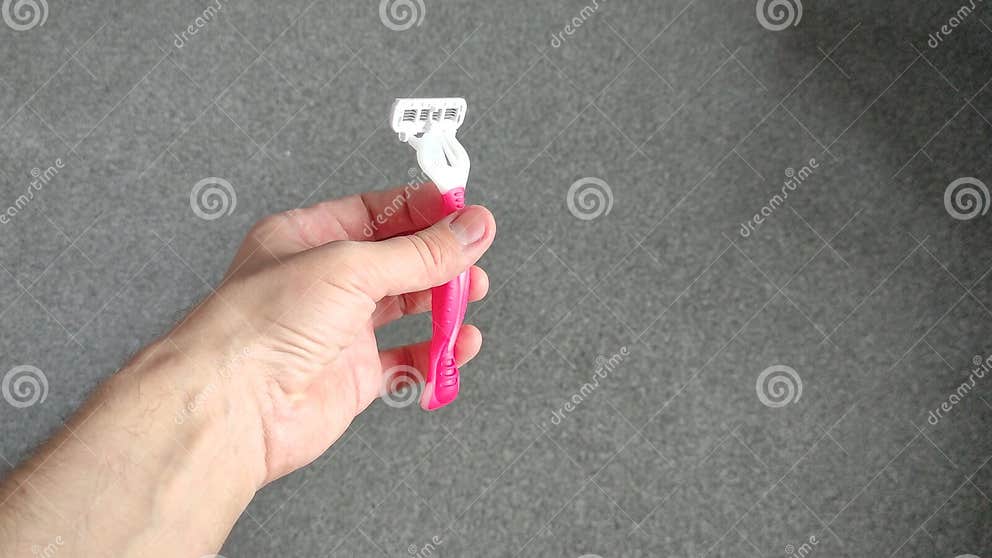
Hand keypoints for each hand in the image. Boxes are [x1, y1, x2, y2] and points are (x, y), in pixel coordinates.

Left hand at [164, 184, 495, 484]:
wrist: (234, 405)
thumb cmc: (262, 324)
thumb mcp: (352, 266)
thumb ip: (420, 250)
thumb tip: (471, 227)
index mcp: (308, 238)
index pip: (378, 211)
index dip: (424, 210)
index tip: (465, 213)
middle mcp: (323, 282)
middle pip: (398, 259)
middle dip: (440, 258)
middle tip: (473, 260)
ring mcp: (339, 329)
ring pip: (406, 307)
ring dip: (443, 303)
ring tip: (470, 297)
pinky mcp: (353, 375)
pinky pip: (407, 359)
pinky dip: (438, 353)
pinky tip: (458, 346)